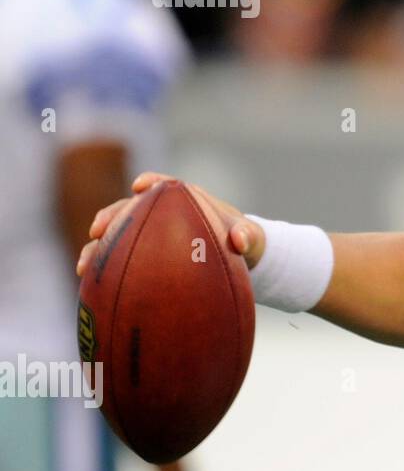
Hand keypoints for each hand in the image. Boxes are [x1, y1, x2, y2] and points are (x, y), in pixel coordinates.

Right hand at [75, 172, 265, 277]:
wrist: (238, 262)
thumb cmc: (243, 244)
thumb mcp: (252, 240)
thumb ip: (249, 236)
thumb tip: (239, 239)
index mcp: (185, 201)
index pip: (165, 185)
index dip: (151, 182)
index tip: (139, 185)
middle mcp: (162, 216)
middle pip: (129, 210)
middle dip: (111, 217)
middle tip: (97, 230)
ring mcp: (149, 237)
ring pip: (116, 237)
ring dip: (97, 249)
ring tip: (84, 266)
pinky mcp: (142, 258)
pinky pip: (119, 263)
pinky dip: (104, 272)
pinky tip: (90, 288)